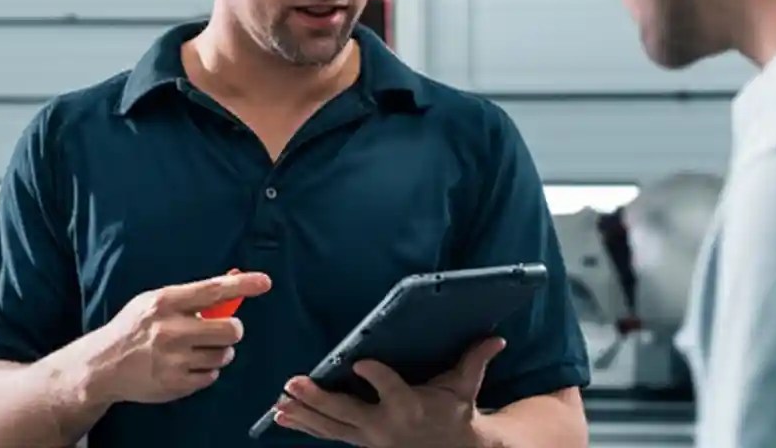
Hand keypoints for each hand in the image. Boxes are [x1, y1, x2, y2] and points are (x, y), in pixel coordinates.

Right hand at [86, 271, 271, 404]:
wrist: (104, 364)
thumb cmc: (134, 328)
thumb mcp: (154, 302)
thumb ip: (190, 297)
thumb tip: (231, 285)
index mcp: (165, 302)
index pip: (212, 290)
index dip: (242, 285)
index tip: (264, 282)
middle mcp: (170, 330)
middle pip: (230, 330)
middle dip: (232, 330)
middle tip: (222, 331)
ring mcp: (173, 359)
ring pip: (224, 355)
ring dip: (219, 352)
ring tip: (198, 349)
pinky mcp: (176, 383)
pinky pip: (212, 376)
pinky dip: (206, 371)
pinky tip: (187, 365)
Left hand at [273, 337, 506, 447]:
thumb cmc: (455, 413)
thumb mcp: (465, 388)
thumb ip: (475, 361)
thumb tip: (496, 338)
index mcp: (410, 406)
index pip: (392, 389)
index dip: (377, 377)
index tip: (361, 362)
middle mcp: (385, 424)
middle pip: (348, 412)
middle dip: (319, 399)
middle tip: (294, 383)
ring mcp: (369, 437)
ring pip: (330, 426)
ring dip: (303, 413)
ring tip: (279, 403)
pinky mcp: (358, 441)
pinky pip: (327, 434)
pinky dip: (304, 426)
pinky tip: (280, 416)